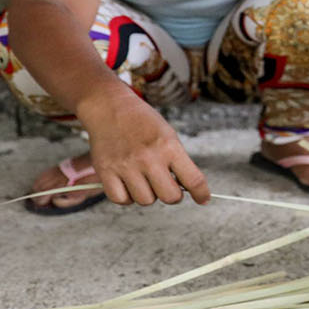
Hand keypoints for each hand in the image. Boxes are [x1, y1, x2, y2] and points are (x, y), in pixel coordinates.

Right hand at [74, 88, 209, 206]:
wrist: (109, 107)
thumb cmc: (141, 122)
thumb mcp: (168, 135)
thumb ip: (178, 161)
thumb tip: (187, 188)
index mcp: (168, 146)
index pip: (193, 180)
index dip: (201, 194)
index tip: (203, 198)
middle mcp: (148, 158)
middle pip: (170, 197)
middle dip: (173, 195)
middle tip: (167, 185)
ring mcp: (126, 166)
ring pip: (146, 201)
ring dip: (148, 194)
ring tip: (144, 179)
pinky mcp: (106, 172)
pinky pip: (121, 200)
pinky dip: (127, 197)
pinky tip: (128, 184)